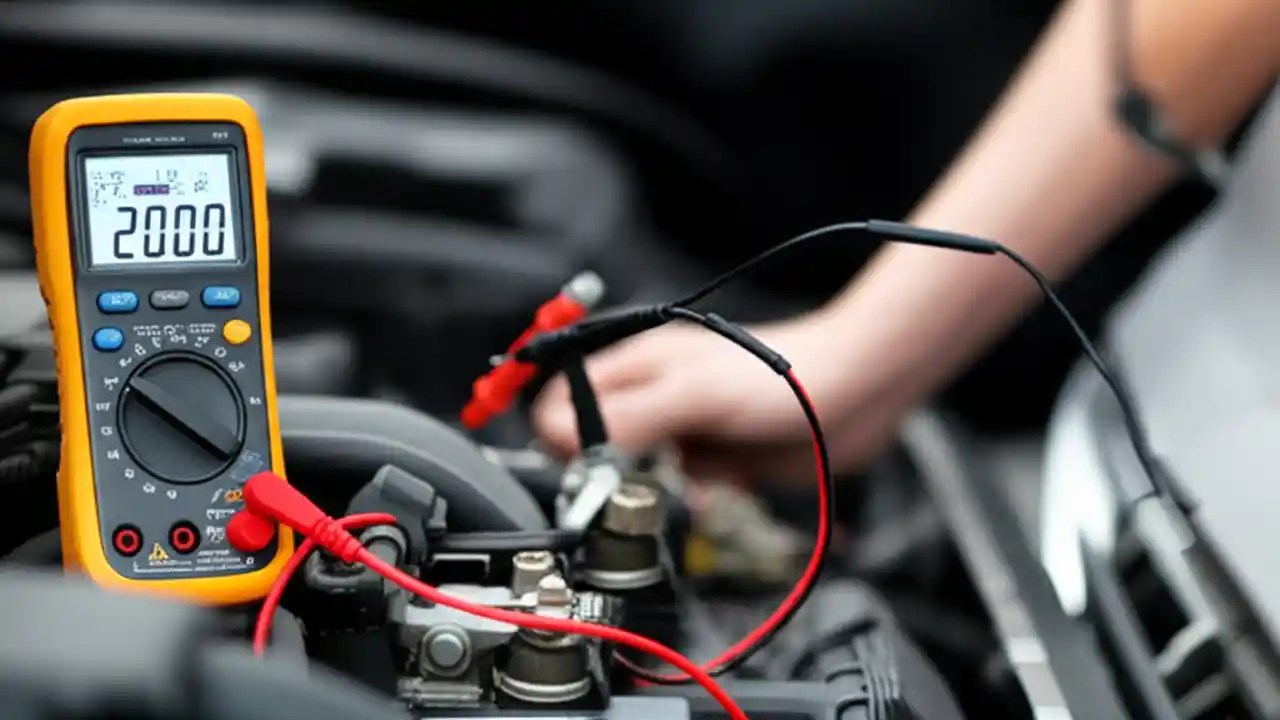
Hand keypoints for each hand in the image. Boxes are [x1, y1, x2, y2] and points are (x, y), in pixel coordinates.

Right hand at [531, 312, 907, 483]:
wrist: (858, 393)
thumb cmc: (785, 376)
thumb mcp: (694, 394)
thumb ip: (629, 415)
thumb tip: (562, 434)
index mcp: (641, 366)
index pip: (570, 397)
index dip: (565, 433)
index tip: (586, 464)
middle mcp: (658, 395)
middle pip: (601, 441)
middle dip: (614, 469)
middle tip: (638, 482)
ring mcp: (687, 428)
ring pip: (643, 472)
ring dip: (660, 488)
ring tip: (692, 481)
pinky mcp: (717, 458)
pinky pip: (685, 489)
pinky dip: (698, 497)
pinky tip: (721, 487)